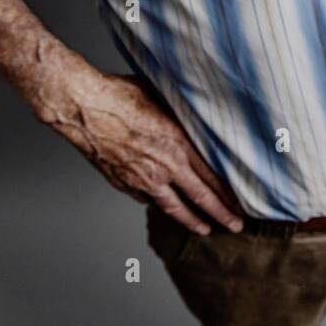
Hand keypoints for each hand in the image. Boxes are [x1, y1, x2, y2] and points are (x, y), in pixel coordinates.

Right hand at [40, 64, 244, 234]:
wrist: (83, 108)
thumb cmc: (119, 95)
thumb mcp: (161, 99)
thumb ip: (179, 116)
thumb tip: (196, 116)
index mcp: (178, 143)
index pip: (212, 176)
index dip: (229, 193)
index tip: (242, 203)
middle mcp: (164, 166)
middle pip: (200, 197)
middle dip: (221, 215)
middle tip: (235, 227)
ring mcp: (142, 179)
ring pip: (173, 207)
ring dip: (192, 220)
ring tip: (204, 229)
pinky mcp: (123, 184)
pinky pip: (146, 199)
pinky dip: (157, 203)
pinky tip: (163, 205)